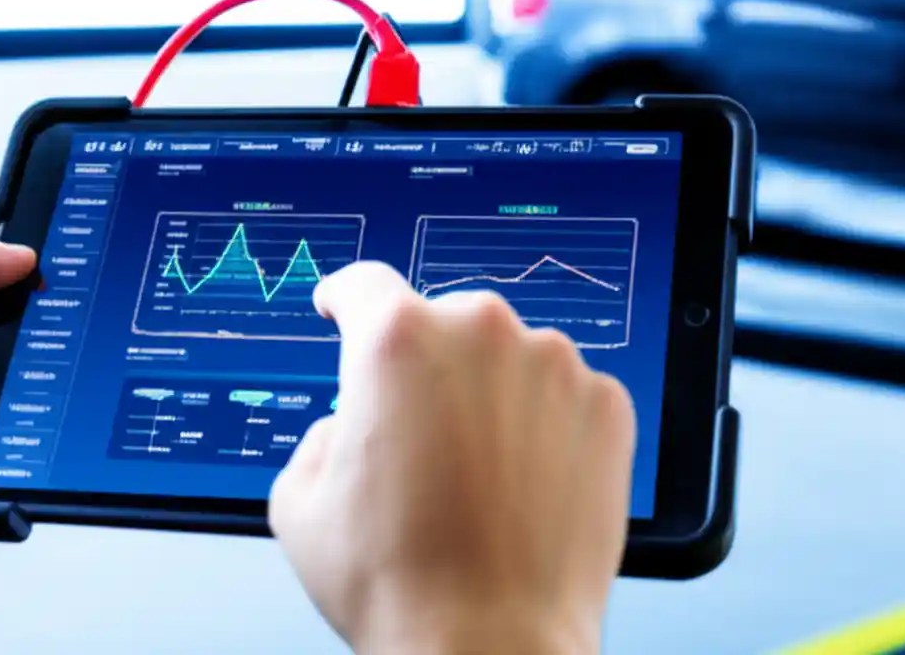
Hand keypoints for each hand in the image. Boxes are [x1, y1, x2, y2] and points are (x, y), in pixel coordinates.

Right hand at [270, 263, 635, 653]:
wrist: (488, 645)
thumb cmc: (396, 581)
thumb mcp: (298, 499)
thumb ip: (320, 432)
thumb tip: (353, 424)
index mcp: (396, 340)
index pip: (365, 285)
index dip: (347, 298)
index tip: (348, 304)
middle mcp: (481, 334)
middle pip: (443, 321)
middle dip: (426, 368)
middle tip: (417, 439)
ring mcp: (553, 367)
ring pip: (508, 356)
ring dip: (488, 393)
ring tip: (474, 474)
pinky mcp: (606, 407)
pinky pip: (562, 393)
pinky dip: (542, 424)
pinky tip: (520, 482)